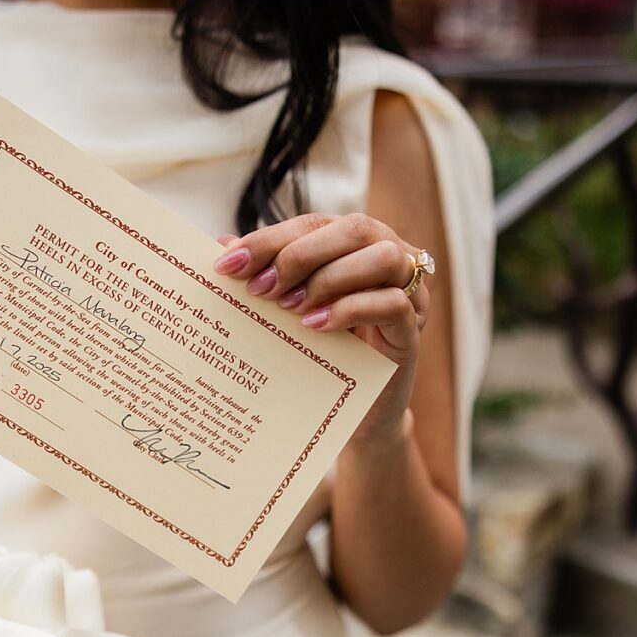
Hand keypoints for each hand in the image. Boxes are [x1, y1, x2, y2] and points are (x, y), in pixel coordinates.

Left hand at [212, 213, 430, 447]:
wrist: (353, 413)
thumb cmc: (320, 353)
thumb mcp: (288, 311)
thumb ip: (265, 275)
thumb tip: (224, 244)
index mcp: (355, 244)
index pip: (315, 223)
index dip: (270, 238)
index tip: (229, 264)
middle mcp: (389, 257)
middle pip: (355, 229)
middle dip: (301, 254)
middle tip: (261, 289)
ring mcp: (410, 293)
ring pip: (385, 257)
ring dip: (331, 278)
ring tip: (292, 308)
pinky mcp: (412, 331)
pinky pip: (393, 304)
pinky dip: (351, 309)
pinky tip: (315, 326)